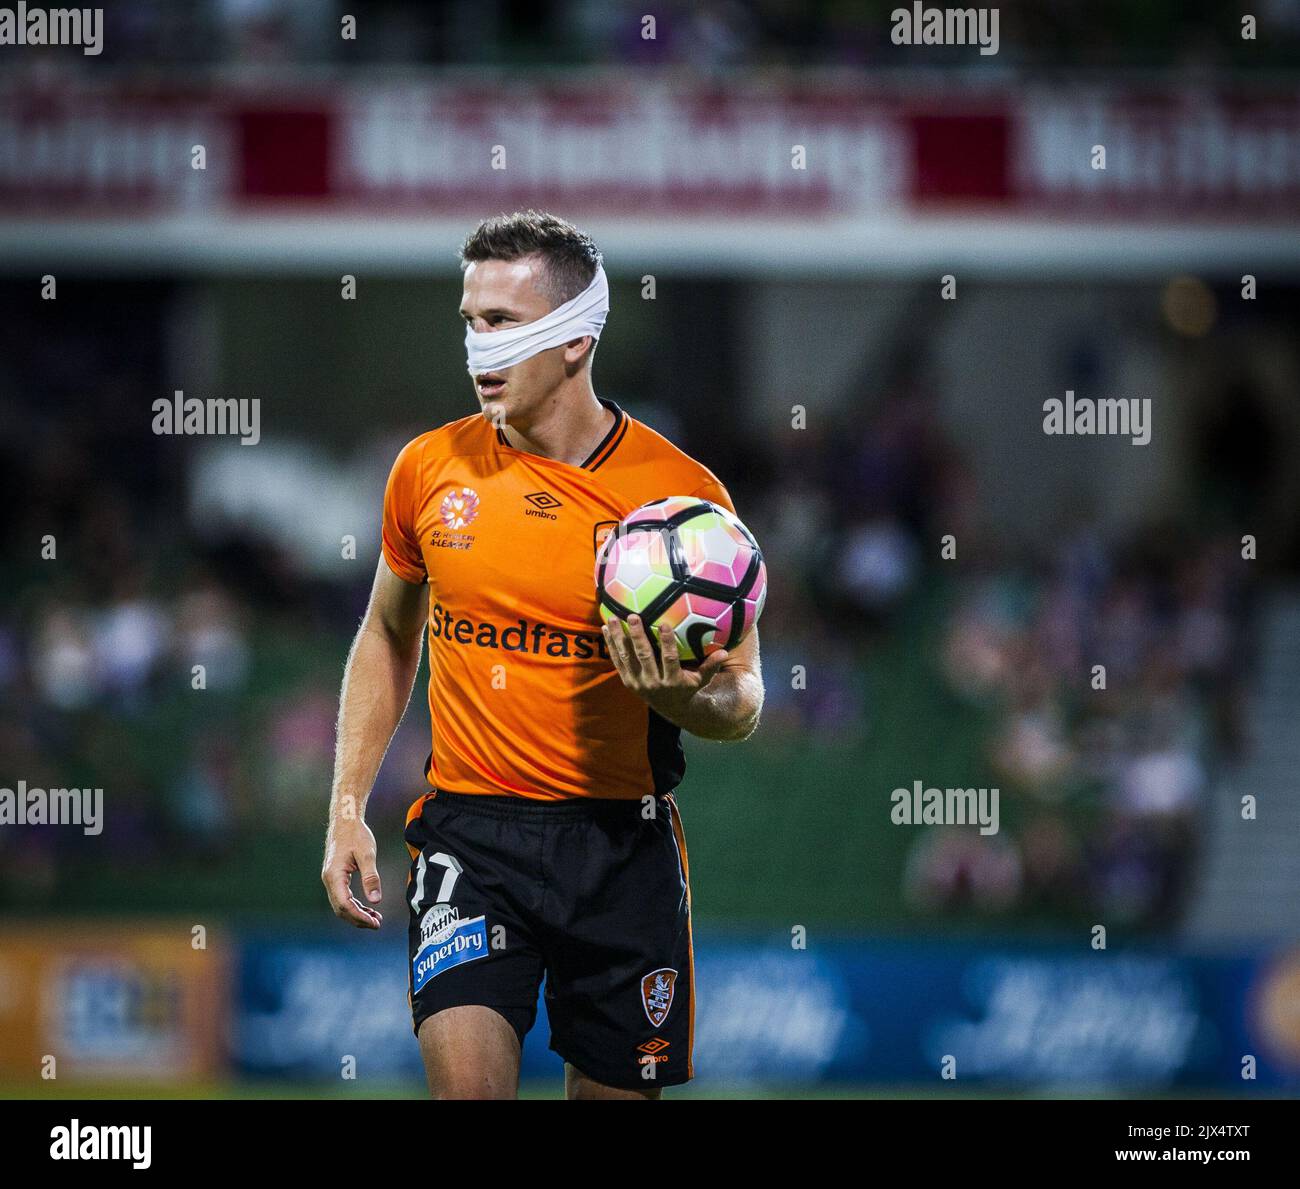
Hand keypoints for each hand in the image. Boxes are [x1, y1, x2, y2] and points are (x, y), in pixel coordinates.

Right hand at [322, 815, 382, 928]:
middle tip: (377, 924)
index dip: (359, 917)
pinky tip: (368, 907)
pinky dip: (355, 905)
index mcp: (334, 876)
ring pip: (341, 905)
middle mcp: (329, 880)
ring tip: (375, 919)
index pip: (344, 905)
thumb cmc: (356, 834)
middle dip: (358, 919)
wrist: (345, 821)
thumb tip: (376, 901)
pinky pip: (343, 897)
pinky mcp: (335, 877)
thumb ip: (371, 877)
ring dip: (357, 914)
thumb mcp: (367, 854)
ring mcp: (331, 879)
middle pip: (341, 909)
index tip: (375, 923)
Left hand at [602, 614, 727, 723]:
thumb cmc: (687, 687)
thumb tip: (724, 652)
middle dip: (638, 636)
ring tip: (613, 618)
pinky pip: (617, 661)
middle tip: (634, 616)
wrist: (669, 708)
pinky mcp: (627, 681)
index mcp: (672, 681)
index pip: (669, 659)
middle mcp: (653, 683)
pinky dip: (611, 645)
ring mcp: (637, 682)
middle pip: (644, 656)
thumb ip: (711, 666)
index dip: (667, 642)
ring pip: (627, 657)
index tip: (664, 624)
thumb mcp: (700, 680)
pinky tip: (606, 628)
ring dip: (619, 637)